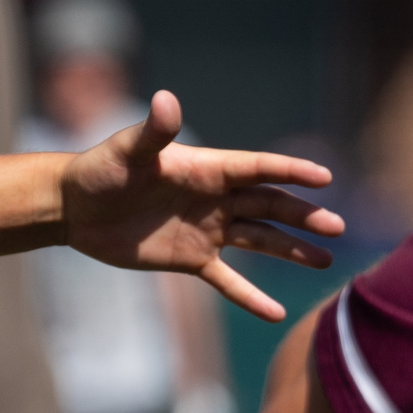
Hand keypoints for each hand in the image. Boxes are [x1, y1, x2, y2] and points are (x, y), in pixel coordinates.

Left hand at [61, 91, 342, 319]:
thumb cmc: (100, 171)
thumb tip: (165, 99)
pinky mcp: (191, 258)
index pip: (257, 169)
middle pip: (269, 206)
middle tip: (337, 227)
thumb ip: (152, 132)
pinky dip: (250, 296)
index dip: (290, 171)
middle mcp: (215, 198)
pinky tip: (276, 314)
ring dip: (291, 250)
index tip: (324, 178)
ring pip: (259, 240)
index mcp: (207, 168)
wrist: (75, 208)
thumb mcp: (127, 152)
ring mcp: (207, 229)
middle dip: (303, 216)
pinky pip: (227, 279)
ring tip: (325, 261)